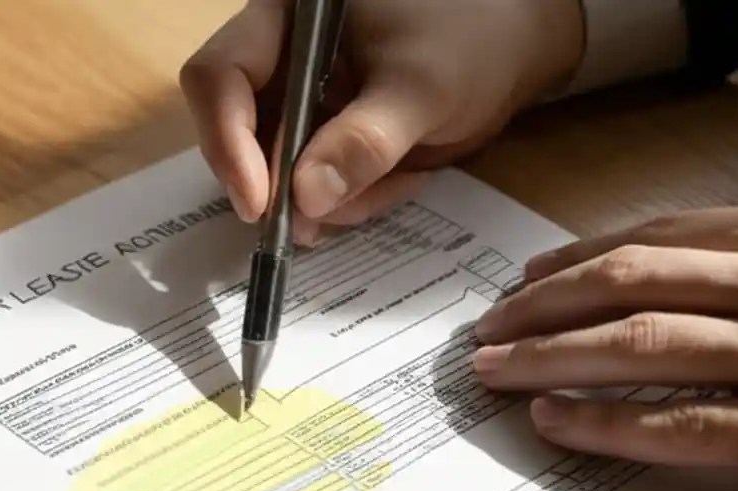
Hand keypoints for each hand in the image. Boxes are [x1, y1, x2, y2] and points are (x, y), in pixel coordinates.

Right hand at [179, 0, 584, 244]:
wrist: (517, 44)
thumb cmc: (471, 38)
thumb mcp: (422, 90)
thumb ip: (363, 143)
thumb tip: (305, 200)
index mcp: (286, 17)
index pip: (220, 76)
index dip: (226, 140)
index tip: (258, 204)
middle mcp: (279, 56)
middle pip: (238, 130)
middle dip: (285, 183)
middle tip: (318, 224)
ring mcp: (300, 97)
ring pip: (279, 169)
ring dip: (331, 196)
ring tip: (399, 176)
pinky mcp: (323, 132)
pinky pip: (316, 182)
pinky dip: (354, 196)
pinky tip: (403, 173)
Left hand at [472, 198, 737, 481]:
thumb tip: (682, 280)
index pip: (660, 237)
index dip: (580, 256)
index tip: (529, 274)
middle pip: (629, 282)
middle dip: (543, 304)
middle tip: (487, 325)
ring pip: (638, 344)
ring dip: (549, 354)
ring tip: (493, 367)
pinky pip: (682, 424)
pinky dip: (605, 421)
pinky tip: (552, 420)